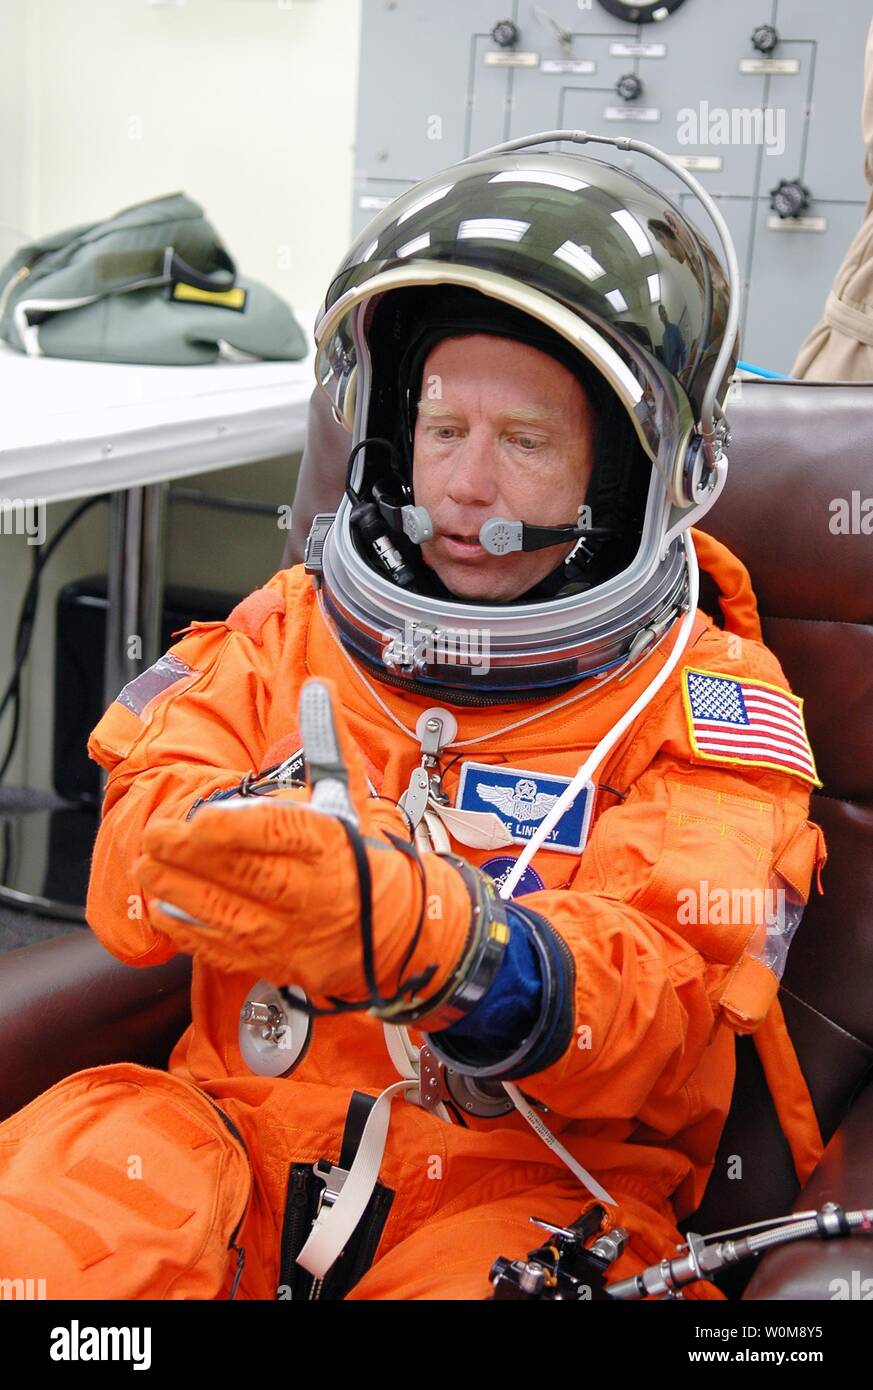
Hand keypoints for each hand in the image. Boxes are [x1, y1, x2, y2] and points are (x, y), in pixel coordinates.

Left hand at [135, 678, 476, 1016]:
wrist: (393, 928)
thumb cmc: (363, 853)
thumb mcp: (350, 794)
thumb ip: (325, 742)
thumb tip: (318, 688)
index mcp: (332, 845)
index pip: (280, 834)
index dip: (236, 828)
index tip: (200, 818)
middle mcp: (312, 892)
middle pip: (244, 875)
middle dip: (191, 857)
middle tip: (156, 836)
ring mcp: (292, 932)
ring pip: (227, 914)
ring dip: (179, 891)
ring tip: (149, 867)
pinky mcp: (275, 961)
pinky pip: (226, 950)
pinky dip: (192, 931)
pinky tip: (166, 909)